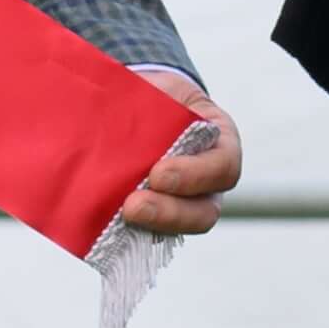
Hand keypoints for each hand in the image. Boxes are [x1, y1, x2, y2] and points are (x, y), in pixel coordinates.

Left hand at [119, 66, 242, 237]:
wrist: (138, 106)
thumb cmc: (155, 95)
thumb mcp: (161, 92)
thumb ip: (149, 106)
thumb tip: (110, 114)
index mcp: (221, 143)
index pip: (223, 167)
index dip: (194, 175)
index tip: (158, 173)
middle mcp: (209, 180)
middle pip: (205, 212)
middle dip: (169, 212)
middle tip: (132, 206)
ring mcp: (185, 203)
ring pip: (179, 229)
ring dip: (151, 226)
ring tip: (121, 217)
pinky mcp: (157, 216)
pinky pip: (151, 235)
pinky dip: (129, 234)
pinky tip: (105, 228)